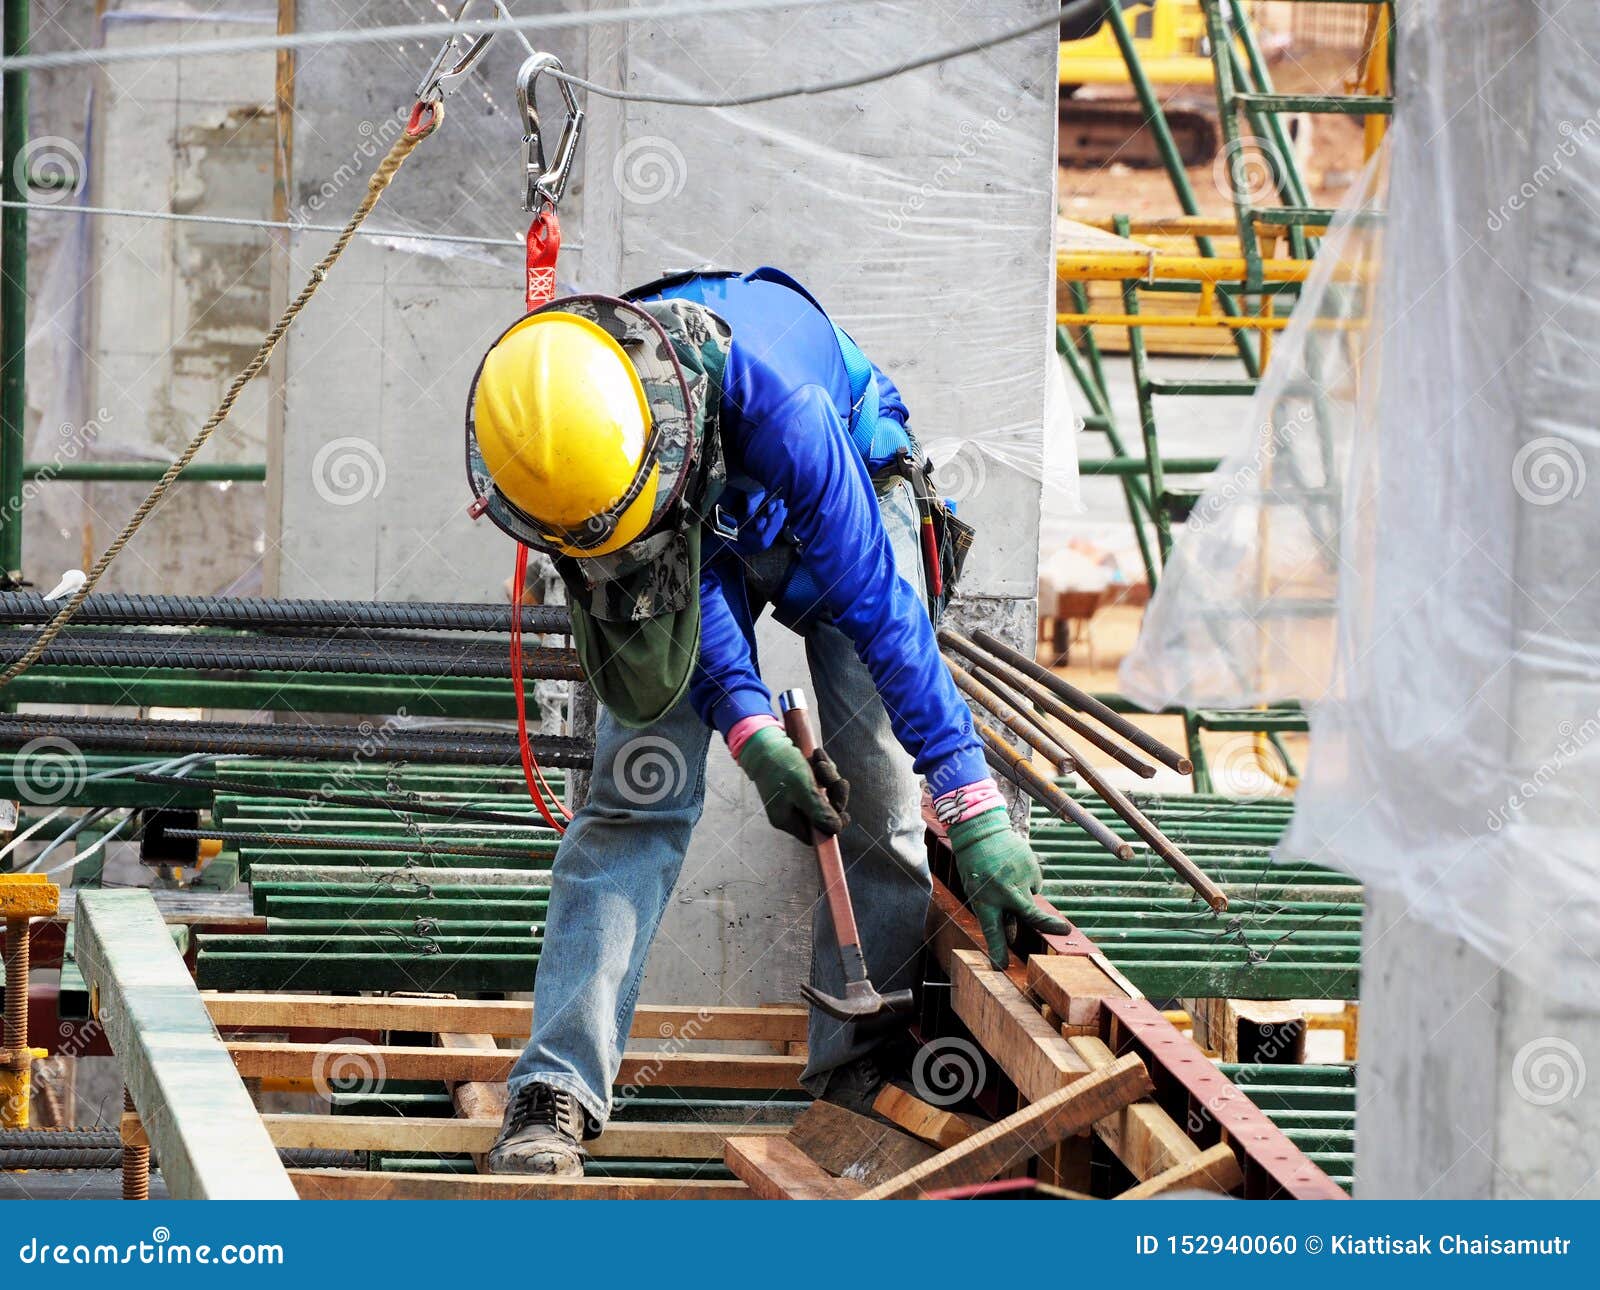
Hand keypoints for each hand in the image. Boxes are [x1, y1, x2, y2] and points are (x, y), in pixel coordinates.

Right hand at [736, 725, 849, 842]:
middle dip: (833, 794)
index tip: (844, 813)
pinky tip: (817, 754)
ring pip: (823, 792)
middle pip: (822, 811)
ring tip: (820, 760)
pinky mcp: (798, 779)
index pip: (815, 834)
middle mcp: (790, 809)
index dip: (832, 825)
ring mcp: (794, 794)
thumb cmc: (780, 765)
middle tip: (838, 780)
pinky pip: (818, 778)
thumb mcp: (802, 789)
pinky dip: (821, 767)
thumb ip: (819, 810)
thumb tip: (836, 829)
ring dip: (828, 776)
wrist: (763, 739)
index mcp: (787, 819)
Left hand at [947, 807, 1072, 967]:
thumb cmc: (976, 867)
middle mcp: (1005, 890)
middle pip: (1031, 915)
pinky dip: (1027, 880)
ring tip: (1006, 876)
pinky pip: (1035, 882)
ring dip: (1024, 894)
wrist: (981, 832)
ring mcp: (1020, 877)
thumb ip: (996, 911)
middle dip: (1049, 926)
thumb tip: (1016, 933)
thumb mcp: (978, 891)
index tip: (1001, 967)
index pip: (993, 931)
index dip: (998, 950)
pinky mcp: (1032, 866)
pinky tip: (1014, 868)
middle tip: (1066, 931)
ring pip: (1032, 898)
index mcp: (985, 899)